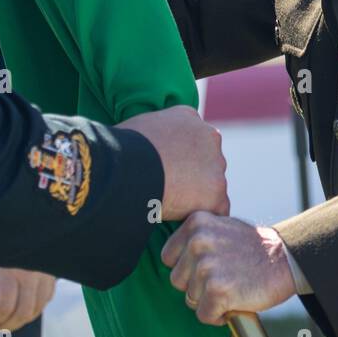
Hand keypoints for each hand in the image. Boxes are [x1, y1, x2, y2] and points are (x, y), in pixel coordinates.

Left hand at [0, 261, 55, 331]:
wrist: (25, 208)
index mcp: (11, 267)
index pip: (4, 304)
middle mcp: (31, 272)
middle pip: (22, 311)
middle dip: (5, 324)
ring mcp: (45, 271)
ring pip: (37, 308)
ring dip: (20, 321)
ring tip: (5, 322)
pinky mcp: (52, 269)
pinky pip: (47, 297)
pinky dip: (35, 309)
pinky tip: (22, 310)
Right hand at [118, 105, 227, 221]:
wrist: (129, 167)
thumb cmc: (121, 149)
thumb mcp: (137, 127)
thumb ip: (153, 132)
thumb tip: (144, 146)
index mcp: (188, 117)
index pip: (192, 137)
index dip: (179, 156)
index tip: (165, 168)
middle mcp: (208, 136)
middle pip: (207, 160)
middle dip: (192, 174)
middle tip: (168, 188)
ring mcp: (216, 165)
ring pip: (213, 185)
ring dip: (198, 195)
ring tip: (170, 205)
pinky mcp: (217, 193)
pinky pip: (217, 210)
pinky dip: (202, 215)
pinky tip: (182, 220)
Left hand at [161, 214, 295, 324]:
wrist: (286, 259)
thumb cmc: (254, 248)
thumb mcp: (221, 227)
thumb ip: (197, 237)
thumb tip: (176, 257)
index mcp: (196, 223)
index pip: (168, 257)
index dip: (186, 268)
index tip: (205, 269)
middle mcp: (198, 242)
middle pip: (177, 280)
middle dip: (196, 286)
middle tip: (221, 280)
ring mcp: (206, 266)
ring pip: (190, 299)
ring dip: (209, 300)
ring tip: (231, 288)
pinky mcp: (217, 290)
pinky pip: (204, 315)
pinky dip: (219, 316)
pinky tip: (234, 302)